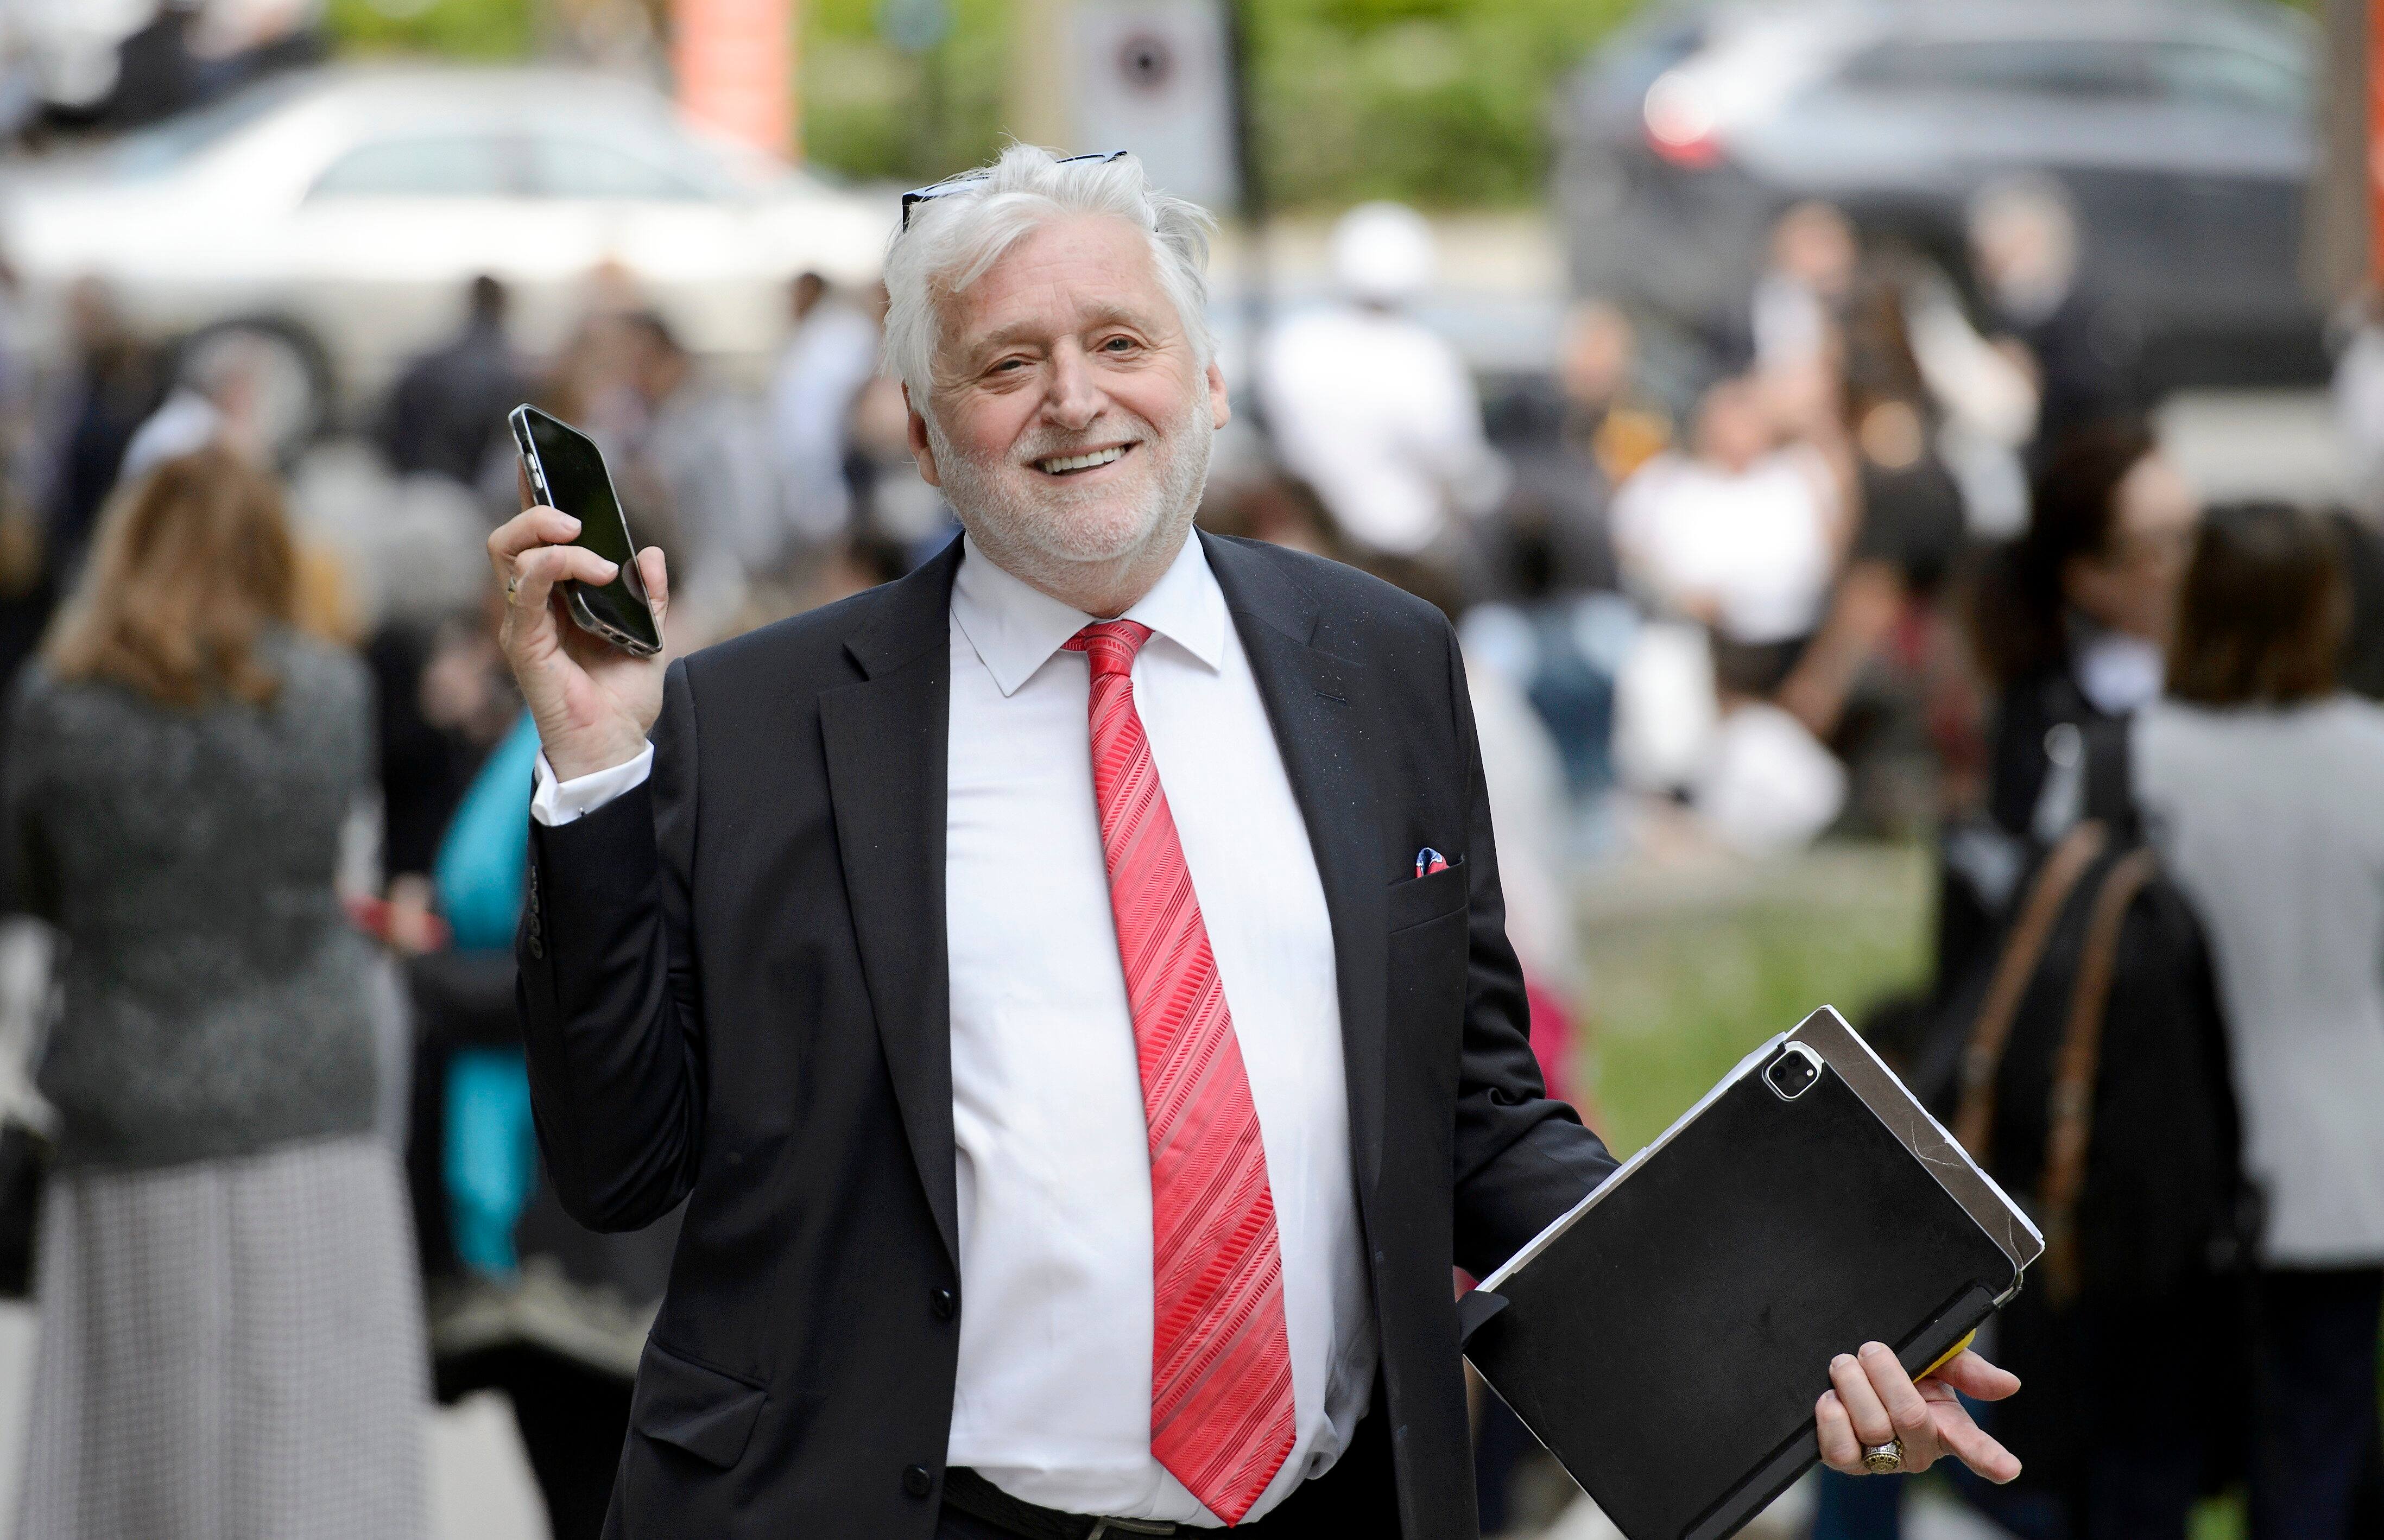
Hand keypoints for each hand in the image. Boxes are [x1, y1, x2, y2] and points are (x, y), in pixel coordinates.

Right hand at [489, 463, 669, 782]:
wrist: (615, 747)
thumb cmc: (622, 700)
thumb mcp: (650, 636)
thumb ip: (647, 595)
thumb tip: (649, 554)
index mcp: (555, 601)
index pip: (534, 540)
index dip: (531, 497)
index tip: (538, 459)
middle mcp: (531, 607)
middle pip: (508, 538)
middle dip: (534, 509)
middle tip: (574, 516)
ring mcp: (523, 623)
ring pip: (507, 553)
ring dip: (546, 534)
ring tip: (585, 540)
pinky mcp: (524, 643)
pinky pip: (525, 589)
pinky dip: (557, 566)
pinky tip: (593, 570)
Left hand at [1816, 1342, 2021, 1482]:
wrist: (1851, 1370)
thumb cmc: (1905, 1371)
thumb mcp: (1937, 1361)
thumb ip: (1968, 1370)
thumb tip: (2010, 1384)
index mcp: (1947, 1427)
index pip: (1975, 1446)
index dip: (1992, 1458)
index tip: (2010, 1469)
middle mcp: (1917, 1450)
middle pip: (1909, 1417)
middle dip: (1886, 1375)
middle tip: (1870, 1350)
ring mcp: (1882, 1460)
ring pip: (1872, 1430)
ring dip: (1853, 1388)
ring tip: (1844, 1367)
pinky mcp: (1847, 1462)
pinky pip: (1840, 1450)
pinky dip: (1831, 1418)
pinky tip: (1830, 1399)